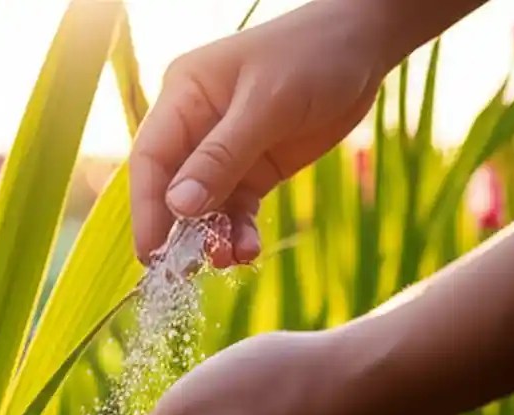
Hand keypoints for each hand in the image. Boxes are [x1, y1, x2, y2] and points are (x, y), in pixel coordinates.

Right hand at [131, 0, 393, 267]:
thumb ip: (222, 156)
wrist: (367, 45)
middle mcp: (195, 126)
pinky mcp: (254, 169)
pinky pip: (236, 209)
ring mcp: (224, 151)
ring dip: (212, 236)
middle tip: (184, 270)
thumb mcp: (268, 104)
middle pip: (171, 188)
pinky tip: (248, 250)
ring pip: (204, 206)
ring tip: (228, 259)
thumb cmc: (313, 55)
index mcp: (183, 97)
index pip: (151, 158)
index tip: (150, 251)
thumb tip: (179, 206)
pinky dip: (239, 232)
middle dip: (177, 230)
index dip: (146, 206)